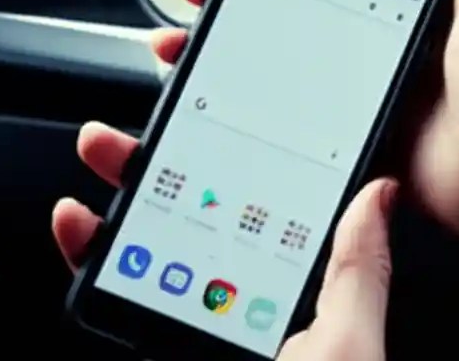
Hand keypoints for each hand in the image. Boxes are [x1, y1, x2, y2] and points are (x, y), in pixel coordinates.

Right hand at [52, 123, 395, 359]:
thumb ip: (357, 274)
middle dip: (162, 167)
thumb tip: (380, 195)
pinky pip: (118, 303)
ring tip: (101, 157)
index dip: (238, 164)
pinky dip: (90, 261)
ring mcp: (193, 330)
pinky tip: (78, 226)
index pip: (262, 217)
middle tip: (144, 125)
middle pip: (193, 221)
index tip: (221, 120)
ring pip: (147, 254)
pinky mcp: (162, 344)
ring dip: (118, 200)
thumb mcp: (346, 348)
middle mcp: (237, 313)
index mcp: (293, 303)